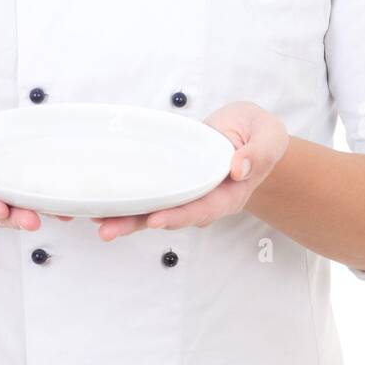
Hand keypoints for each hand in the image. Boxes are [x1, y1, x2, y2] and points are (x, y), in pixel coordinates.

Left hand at [90, 100, 288, 240]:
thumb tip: (238, 167)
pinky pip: (149, 193)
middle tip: (108, 230)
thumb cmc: (260, 135)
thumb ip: (258, 153)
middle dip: (138, 223)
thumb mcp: (268, 136)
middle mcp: (204, 199)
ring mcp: (186, 193)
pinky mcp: (172, 181)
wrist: (251, 135)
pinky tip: (101, 204)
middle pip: (171, 216)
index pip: (203, 208)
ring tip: (96, 223)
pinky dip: (126, 200)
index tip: (156, 219)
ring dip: (125, 218)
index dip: (179, 215)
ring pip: (154, 210)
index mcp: (229, 193)